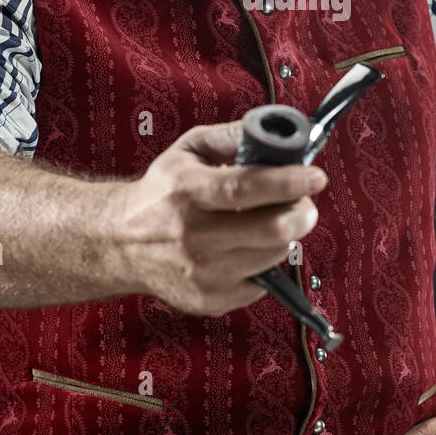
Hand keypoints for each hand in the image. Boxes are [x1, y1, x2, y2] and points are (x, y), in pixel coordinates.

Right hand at [108, 120, 327, 316]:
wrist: (120, 243)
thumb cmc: (161, 193)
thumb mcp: (187, 150)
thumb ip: (230, 137)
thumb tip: (273, 135)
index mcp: (187, 191)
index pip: (245, 189)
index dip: (287, 183)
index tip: (315, 177)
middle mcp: (193, 235)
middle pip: (271, 230)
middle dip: (301, 213)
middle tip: (304, 202)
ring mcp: (202, 273)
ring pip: (273, 256)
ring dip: (284, 236)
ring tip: (270, 221)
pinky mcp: (210, 300)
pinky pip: (261, 281)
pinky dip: (264, 261)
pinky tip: (247, 247)